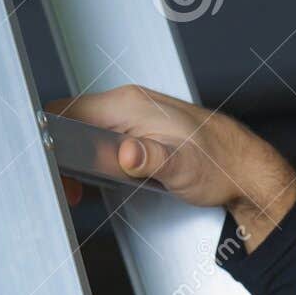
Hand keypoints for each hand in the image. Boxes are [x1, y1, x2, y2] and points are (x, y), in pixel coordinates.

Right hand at [45, 84, 295, 252]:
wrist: (243, 169)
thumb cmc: (219, 164)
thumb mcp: (183, 167)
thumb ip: (150, 159)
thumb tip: (125, 152)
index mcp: (130, 104)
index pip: (68, 112)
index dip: (53, 142)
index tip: (54, 169)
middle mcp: (128, 105)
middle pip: (72, 124)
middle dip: (62, 157)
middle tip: (69, 190)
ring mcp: (132, 118)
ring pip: (85, 135)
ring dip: (77, 163)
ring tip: (80, 190)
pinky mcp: (138, 132)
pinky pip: (102, 142)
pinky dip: (93, 163)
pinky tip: (99, 182)